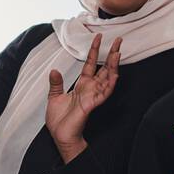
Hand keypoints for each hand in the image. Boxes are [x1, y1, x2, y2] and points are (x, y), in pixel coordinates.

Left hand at [45, 34, 120, 162]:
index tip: (98, 38)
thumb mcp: (54, 97)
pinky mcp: (92, 104)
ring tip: (118, 52)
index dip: (95, 50)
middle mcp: (90, 88)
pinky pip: (104, 92)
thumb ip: (56, 83)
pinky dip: (110, 84)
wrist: (61, 135)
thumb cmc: (59, 119)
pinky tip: (115, 74)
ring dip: (113, 65)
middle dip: (112, 53)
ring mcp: (93, 95)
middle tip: (119, 40)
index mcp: (82, 85)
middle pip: (104, 67)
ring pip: (107, 77)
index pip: (91, 64)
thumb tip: (54, 70)